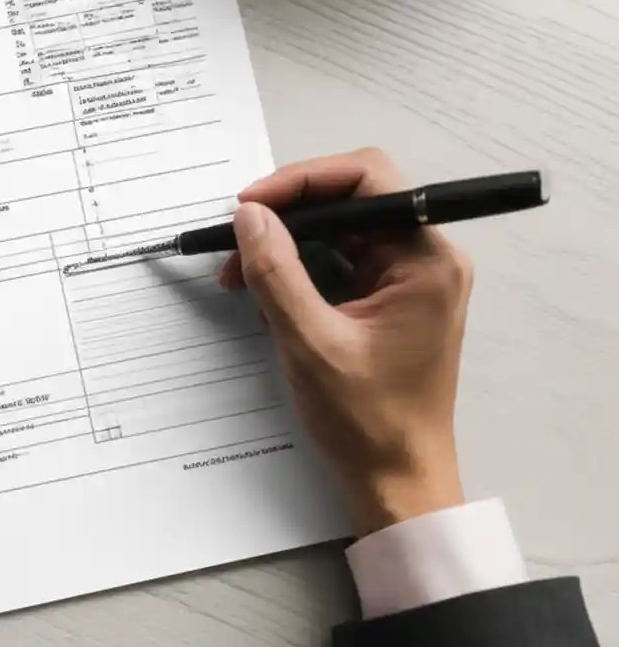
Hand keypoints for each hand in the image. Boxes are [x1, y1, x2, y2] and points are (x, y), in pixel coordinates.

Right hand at [220, 149, 471, 535]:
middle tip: (235, 241)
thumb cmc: (368, 422)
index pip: (367, 178)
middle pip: (349, 202)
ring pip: (338, 234)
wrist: (396, 481)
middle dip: (286, 217)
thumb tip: (249, 217)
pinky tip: (264, 296)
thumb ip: (277, 273)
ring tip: (239, 275)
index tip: (251, 204)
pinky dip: (297, 272)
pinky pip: (337, 265)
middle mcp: (424, 261)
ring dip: (286, 247)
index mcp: (426, 261)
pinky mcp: (386, 303)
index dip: (303, 181)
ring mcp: (406, 282)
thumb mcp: (311, 342)